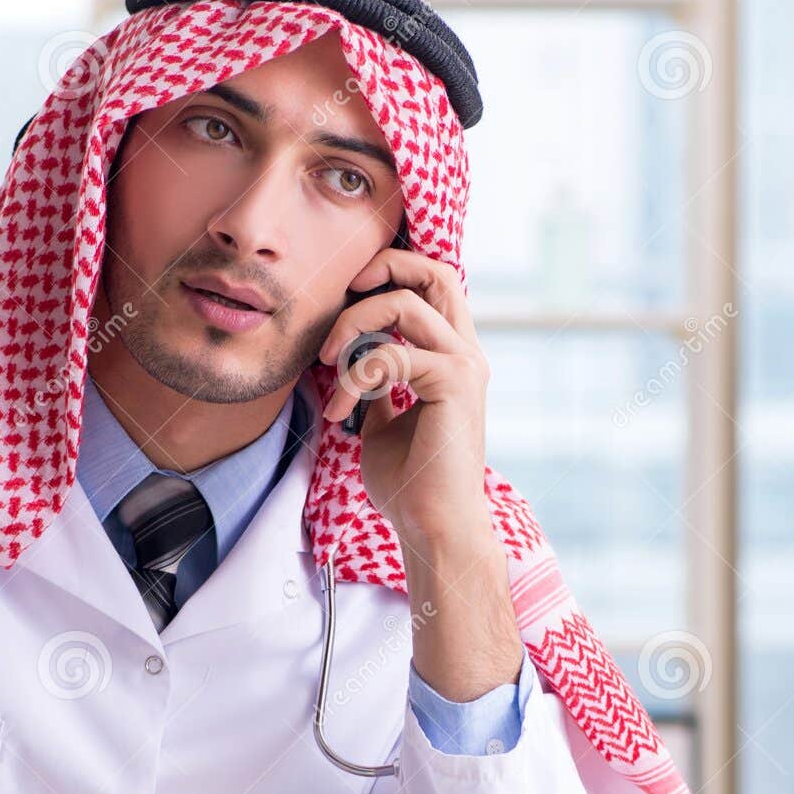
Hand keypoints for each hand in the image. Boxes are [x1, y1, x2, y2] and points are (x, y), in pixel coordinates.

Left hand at [318, 248, 523, 696]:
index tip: (350, 290)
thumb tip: (353, 363)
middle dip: (382, 268)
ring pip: (404, 305)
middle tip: (341, 297)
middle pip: (435, 272)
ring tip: (328, 363)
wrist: (431, 525)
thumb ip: (378, 386)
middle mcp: (465, 353)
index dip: (394, 269)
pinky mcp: (453, 385)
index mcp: (453, 356)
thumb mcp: (384, 422)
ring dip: (352, 326)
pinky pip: (393, 354)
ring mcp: (464, 366)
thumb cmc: (410, 483)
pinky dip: (356, 375)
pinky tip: (342, 408)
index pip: (435, 284)